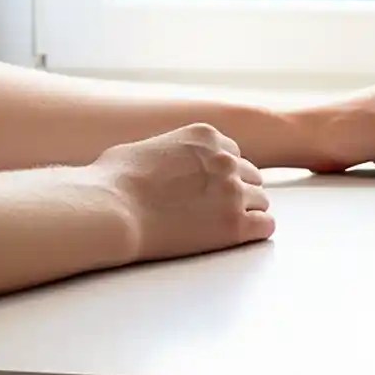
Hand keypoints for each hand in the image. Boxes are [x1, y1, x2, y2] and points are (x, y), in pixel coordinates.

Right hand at [91, 123, 273, 262]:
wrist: (109, 211)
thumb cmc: (111, 182)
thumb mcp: (143, 148)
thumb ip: (169, 150)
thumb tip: (164, 160)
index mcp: (207, 137)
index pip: (235, 155)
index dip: (221, 175)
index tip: (206, 190)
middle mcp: (226, 160)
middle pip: (251, 177)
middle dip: (236, 192)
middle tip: (212, 211)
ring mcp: (233, 191)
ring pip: (261, 201)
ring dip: (245, 212)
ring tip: (217, 226)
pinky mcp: (235, 223)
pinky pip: (266, 225)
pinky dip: (254, 231)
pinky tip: (234, 237)